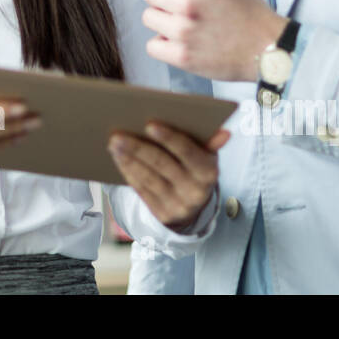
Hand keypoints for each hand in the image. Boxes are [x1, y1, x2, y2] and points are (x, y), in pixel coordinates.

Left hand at [109, 124, 230, 228]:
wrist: (195, 206)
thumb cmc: (196, 167)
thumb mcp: (206, 155)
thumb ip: (210, 141)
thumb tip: (225, 133)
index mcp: (209, 171)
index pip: (188, 151)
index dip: (169, 138)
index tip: (149, 124)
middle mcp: (195, 191)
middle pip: (162, 164)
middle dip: (138, 148)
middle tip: (118, 134)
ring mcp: (179, 205)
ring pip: (148, 178)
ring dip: (128, 159)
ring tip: (113, 143)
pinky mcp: (163, 214)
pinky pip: (141, 190)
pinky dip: (128, 172)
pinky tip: (118, 158)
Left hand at [142, 0, 287, 81]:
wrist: (269, 49)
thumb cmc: (250, 13)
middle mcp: (188, 1)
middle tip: (179, 6)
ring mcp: (184, 30)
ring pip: (149, 18)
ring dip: (162, 21)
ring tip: (184, 25)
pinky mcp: (182, 56)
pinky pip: (152, 45)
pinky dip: (163, 44)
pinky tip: (181, 42)